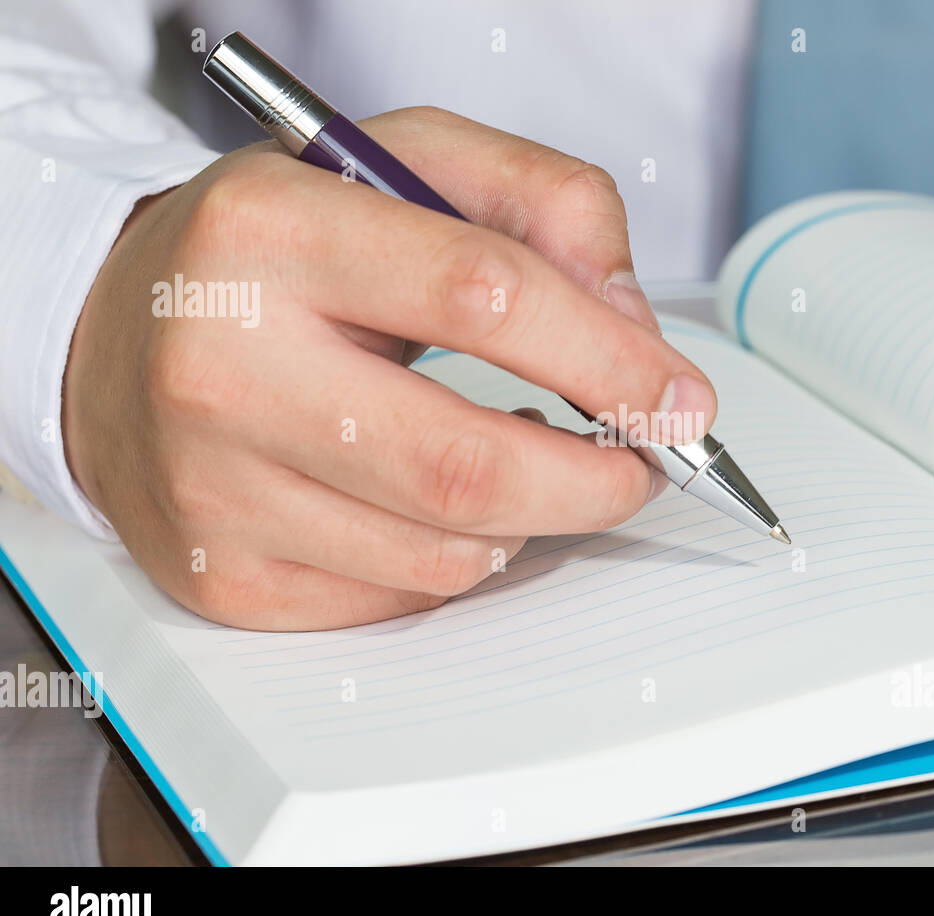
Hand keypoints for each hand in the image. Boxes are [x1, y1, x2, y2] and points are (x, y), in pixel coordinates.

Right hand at [62, 107, 716, 629]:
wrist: (118, 338)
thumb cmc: (278, 252)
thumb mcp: (406, 165)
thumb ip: (543, 205)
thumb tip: (634, 330)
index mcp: (270, 234)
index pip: (482, 298)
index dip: (611, 359)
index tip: (679, 401)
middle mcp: (222, 366)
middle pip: (468, 465)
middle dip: (597, 479)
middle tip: (643, 463)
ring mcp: (214, 488)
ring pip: (447, 553)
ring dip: (530, 516)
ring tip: (520, 454)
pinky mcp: (223, 575)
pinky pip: (401, 598)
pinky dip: (458, 556)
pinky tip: (437, 499)